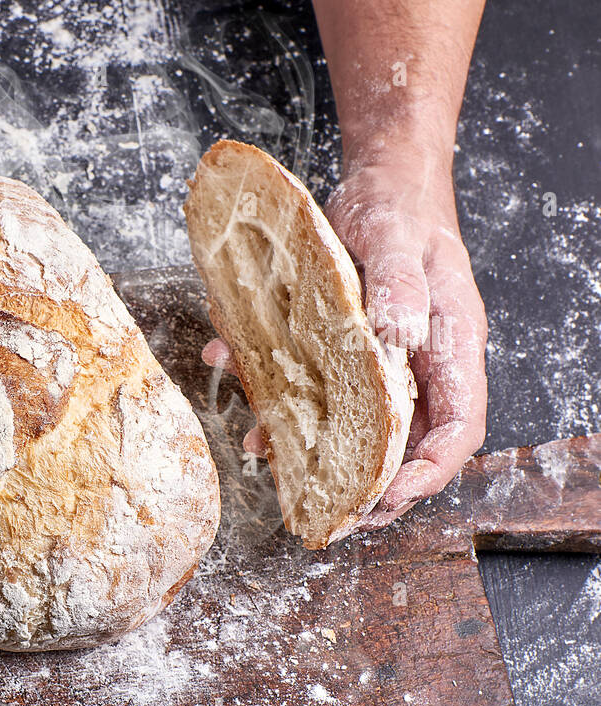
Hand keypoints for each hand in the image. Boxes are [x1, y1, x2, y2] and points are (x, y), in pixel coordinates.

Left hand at [203, 160, 487, 529]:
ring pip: (362, 428)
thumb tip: (397, 334)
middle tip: (335, 516)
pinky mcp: (349, 355)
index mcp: (450, 345)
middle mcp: (421, 364)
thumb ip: (399, 284)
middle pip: (410, 444)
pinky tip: (253, 418)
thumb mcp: (396, 238)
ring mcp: (386, 363)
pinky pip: (323, 396)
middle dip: (375, 488)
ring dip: (324, 458)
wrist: (378, 184)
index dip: (428, 470)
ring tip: (284, 476)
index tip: (389, 496)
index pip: (457, 426)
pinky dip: (290, 413)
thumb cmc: (397, 208)